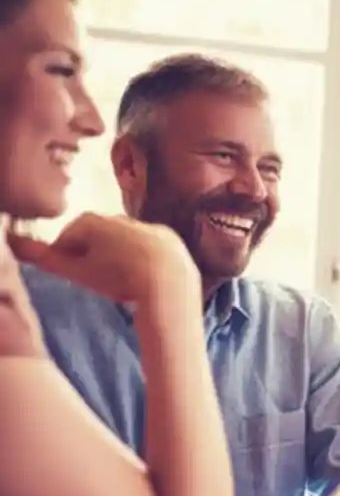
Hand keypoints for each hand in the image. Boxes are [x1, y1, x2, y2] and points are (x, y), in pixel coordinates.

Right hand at [8, 213, 195, 306]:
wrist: (167, 279)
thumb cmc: (117, 276)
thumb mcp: (78, 271)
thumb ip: (48, 259)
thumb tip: (17, 245)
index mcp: (92, 221)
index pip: (69, 236)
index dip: (67, 255)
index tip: (71, 273)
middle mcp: (118, 216)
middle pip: (97, 235)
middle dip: (92, 253)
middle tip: (96, 278)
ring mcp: (145, 224)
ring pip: (123, 239)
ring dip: (117, 254)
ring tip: (121, 279)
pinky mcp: (167, 236)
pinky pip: (149, 246)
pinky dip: (143, 257)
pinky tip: (144, 275)